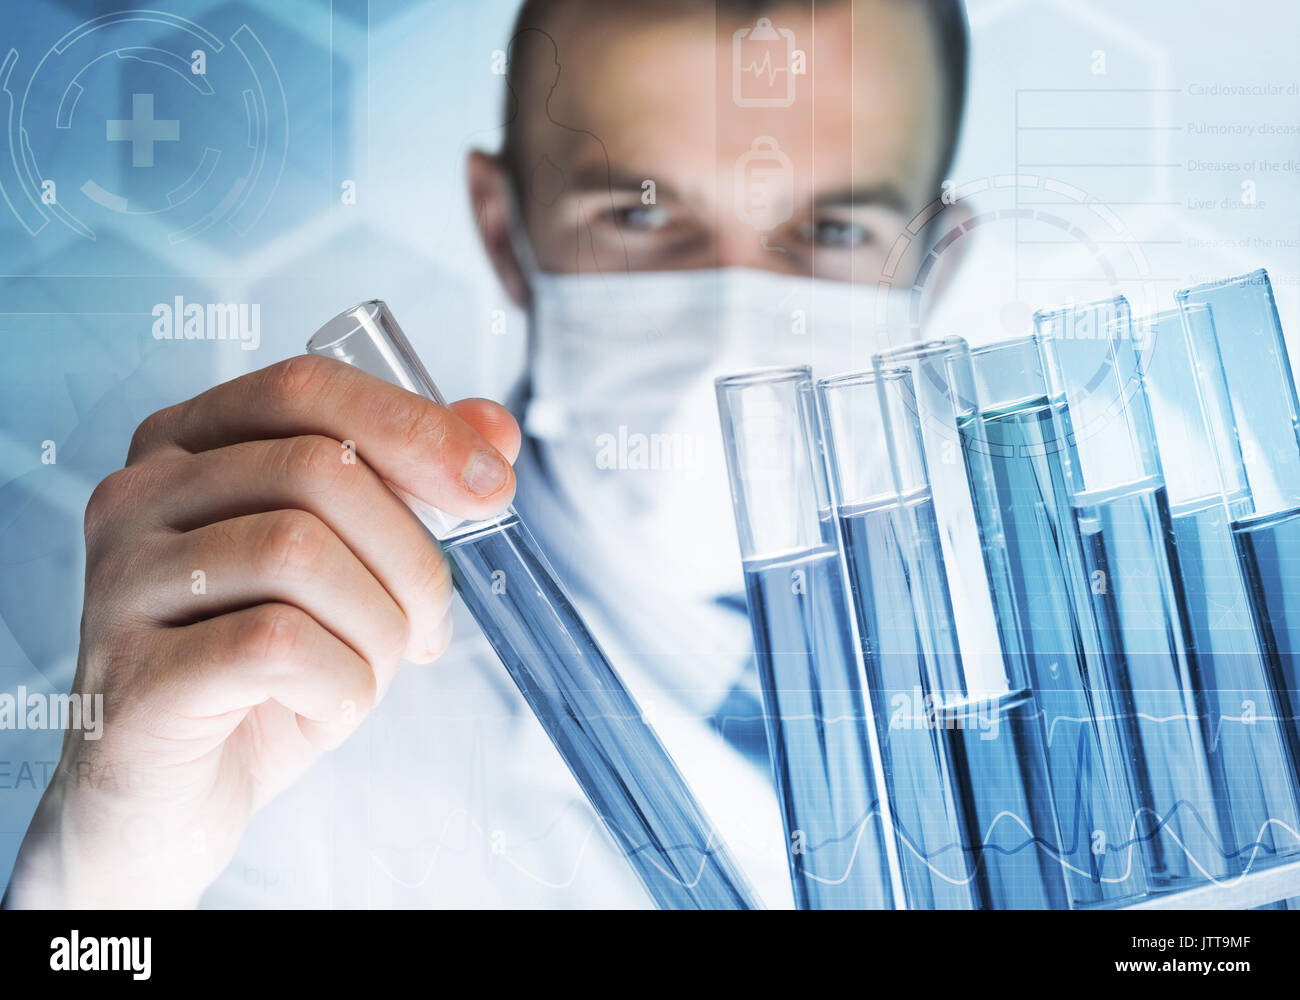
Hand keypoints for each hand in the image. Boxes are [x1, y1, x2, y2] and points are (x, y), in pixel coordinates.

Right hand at [5, 355, 519, 907]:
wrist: (166, 802)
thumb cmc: (260, 672)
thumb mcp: (349, 570)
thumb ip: (410, 487)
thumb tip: (496, 427)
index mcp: (185, 446)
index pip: (306, 387)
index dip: (414, 427)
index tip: (492, 487)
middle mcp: (137, 497)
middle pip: (319, 469)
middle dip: (412, 555)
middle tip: (429, 625)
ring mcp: (120, 583)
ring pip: (301, 552)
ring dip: (379, 628)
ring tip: (367, 671)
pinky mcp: (133, 675)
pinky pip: (277, 644)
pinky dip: (341, 684)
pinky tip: (323, 707)